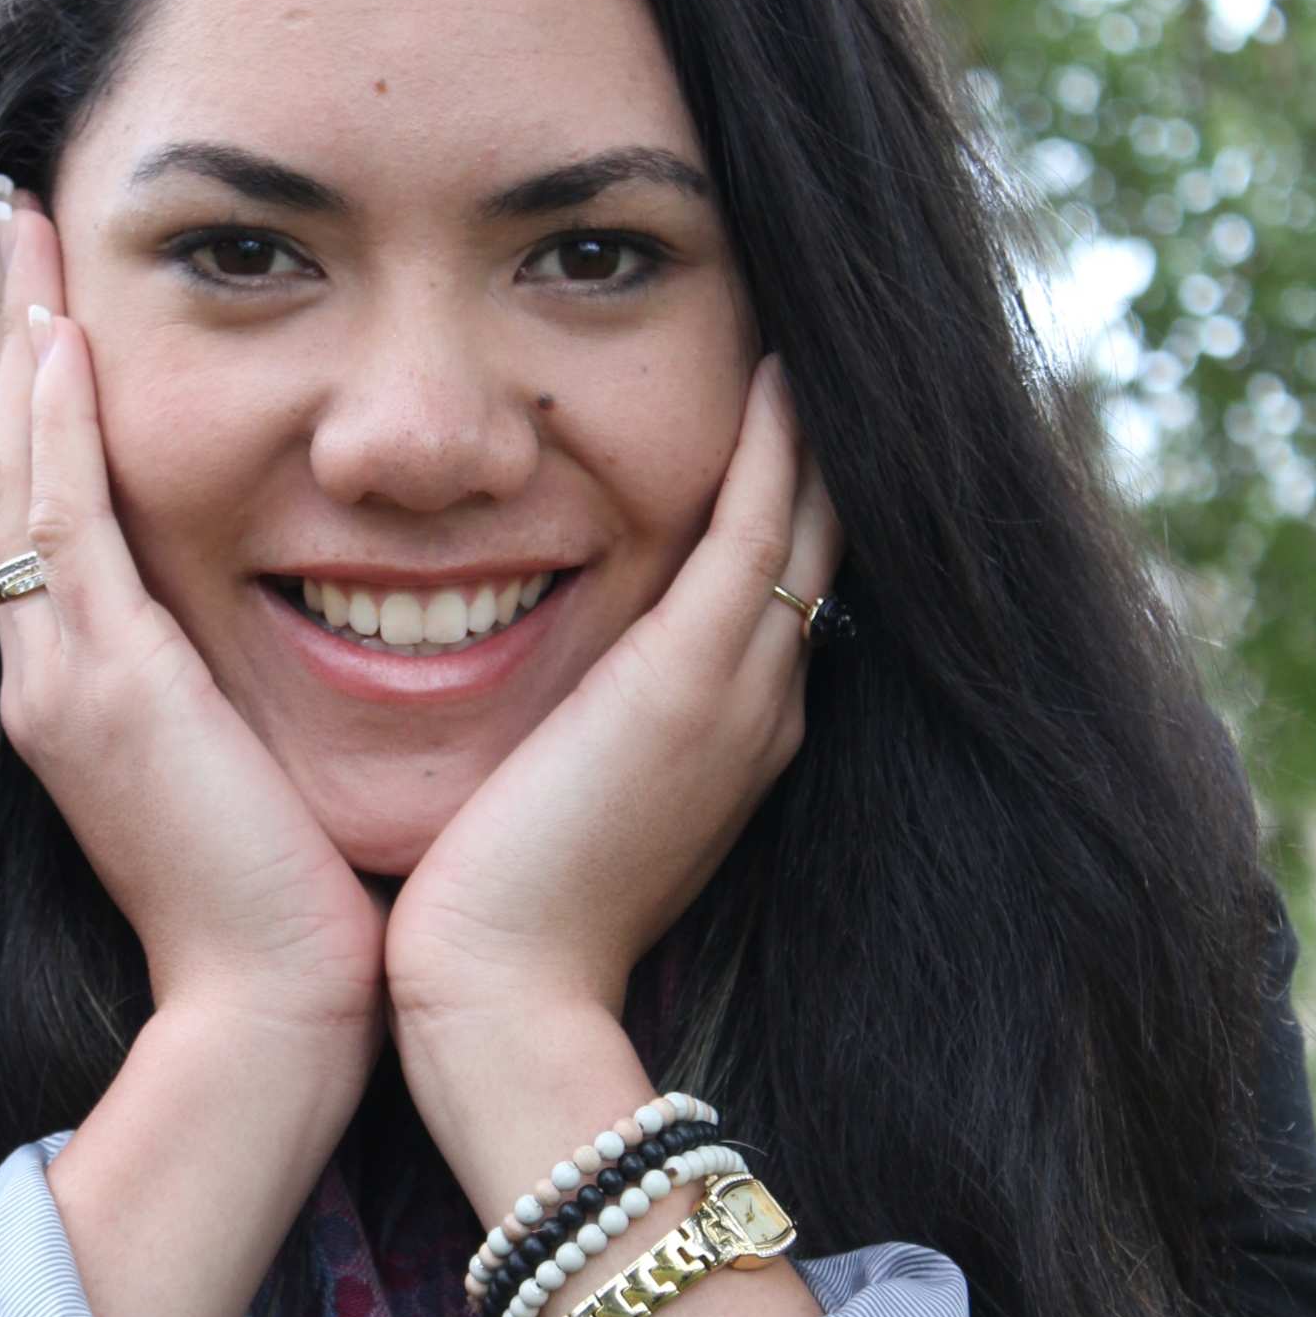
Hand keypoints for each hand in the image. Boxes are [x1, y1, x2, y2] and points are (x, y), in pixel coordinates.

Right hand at [0, 189, 387, 1045]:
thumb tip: (303, 601)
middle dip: (11, 333)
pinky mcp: (101, 692)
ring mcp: (61, 678)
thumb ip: (240, 677)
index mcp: (88, 681)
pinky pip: (59, 528)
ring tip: (24, 231)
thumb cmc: (294, 899)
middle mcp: (51, 668)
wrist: (277, 1009)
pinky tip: (59, 336)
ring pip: (14, 473)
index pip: (50, 499)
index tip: (61, 286)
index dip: (41, 387)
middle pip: (8, 461)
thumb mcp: (255, 759)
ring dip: (17, 346)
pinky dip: (54, 428)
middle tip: (18, 212)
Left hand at [384, 354, 843, 1038]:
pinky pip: (759, 523)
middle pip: (816, 533)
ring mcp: (739, 688)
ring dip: (814, 417)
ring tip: (814, 316)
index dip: (782, 491)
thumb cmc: (495, 920)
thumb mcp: (554, 801)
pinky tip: (780, 360)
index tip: (772, 403)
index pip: (771, 578)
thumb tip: (539, 695)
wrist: (501, 1000)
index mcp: (727, 731)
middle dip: (820, 438)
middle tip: (816, 332)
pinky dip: (777, 440)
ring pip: (809, 515)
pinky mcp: (690, 679)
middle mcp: (758, 701)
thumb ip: (572, 735)